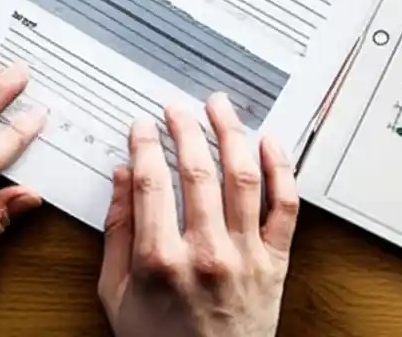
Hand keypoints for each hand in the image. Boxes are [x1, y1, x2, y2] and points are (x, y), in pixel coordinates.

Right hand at [99, 93, 299, 336]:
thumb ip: (117, 231)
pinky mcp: (276, 262)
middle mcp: (206, 252)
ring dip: (230, 133)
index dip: (145, 145)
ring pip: (242, 178)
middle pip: (196, 172)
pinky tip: (268, 142)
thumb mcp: (116, 294)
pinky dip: (281, 168)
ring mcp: (245, 255)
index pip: (152, 182)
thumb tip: (121, 175)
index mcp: (160, 260)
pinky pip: (286, 205)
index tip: (142, 126)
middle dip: (184, 130)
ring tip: (219, 107)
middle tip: (177, 108)